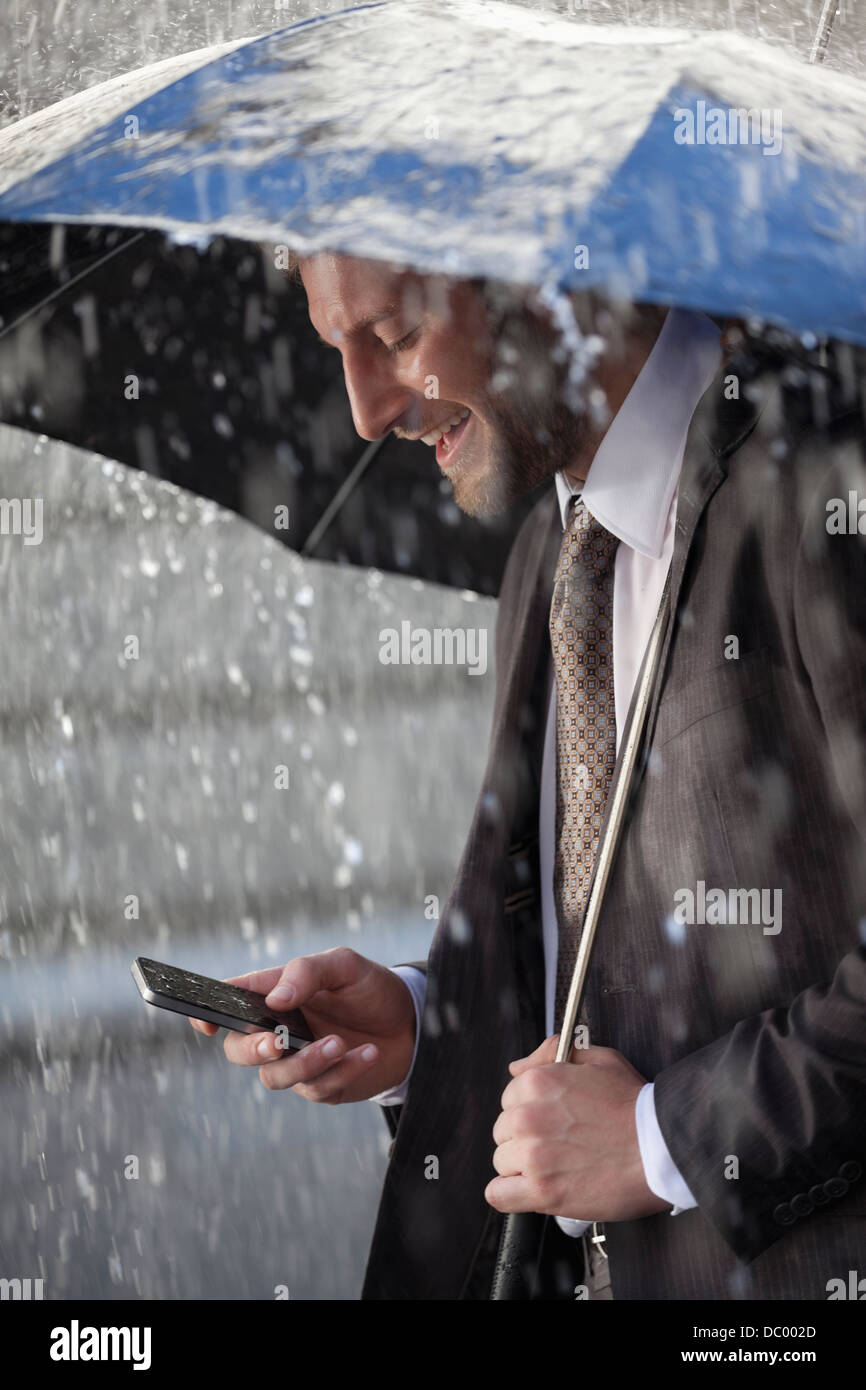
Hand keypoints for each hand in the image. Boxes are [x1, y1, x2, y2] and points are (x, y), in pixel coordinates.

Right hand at [189, 946, 415, 1102]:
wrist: (413, 1023)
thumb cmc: (370, 987)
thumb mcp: (344, 965)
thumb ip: (307, 971)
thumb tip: (275, 1000)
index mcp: (274, 995)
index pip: (231, 1002)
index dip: (208, 1015)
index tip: (205, 1023)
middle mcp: (278, 1030)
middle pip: (240, 1051)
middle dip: (253, 1050)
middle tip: (278, 1041)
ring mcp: (297, 1061)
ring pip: (275, 1077)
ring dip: (305, 1062)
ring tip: (340, 1043)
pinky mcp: (322, 1086)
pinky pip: (317, 1089)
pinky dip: (343, 1071)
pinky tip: (368, 1052)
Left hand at [485, 1035, 671, 1221]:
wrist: (661, 1150)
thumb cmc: (635, 1107)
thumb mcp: (601, 1060)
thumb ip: (552, 1053)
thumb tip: (517, 1066)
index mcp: (539, 1083)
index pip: (509, 1098)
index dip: (529, 1109)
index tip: (549, 1120)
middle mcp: (528, 1116)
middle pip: (503, 1131)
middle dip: (525, 1137)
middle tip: (557, 1144)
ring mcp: (533, 1155)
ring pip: (502, 1162)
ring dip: (522, 1166)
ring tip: (555, 1167)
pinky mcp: (542, 1192)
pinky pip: (499, 1195)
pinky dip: (509, 1194)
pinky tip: (531, 1190)